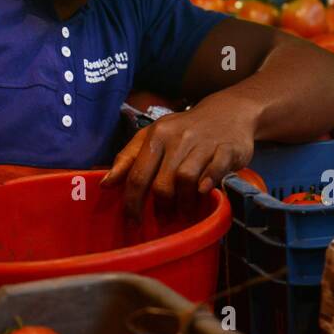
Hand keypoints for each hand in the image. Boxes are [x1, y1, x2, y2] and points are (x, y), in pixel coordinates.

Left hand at [101, 94, 257, 219]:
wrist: (228, 111)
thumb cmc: (184, 130)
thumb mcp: (154, 136)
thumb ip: (129, 158)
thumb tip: (105, 183)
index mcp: (156, 134)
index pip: (137, 174)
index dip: (132, 202)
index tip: (132, 222)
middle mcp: (178, 137)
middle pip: (162, 183)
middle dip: (161, 207)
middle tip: (164, 219)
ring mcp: (203, 143)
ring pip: (185, 179)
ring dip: (184, 203)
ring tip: (184, 213)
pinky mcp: (227, 149)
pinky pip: (215, 170)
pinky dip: (208, 183)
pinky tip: (204, 193)